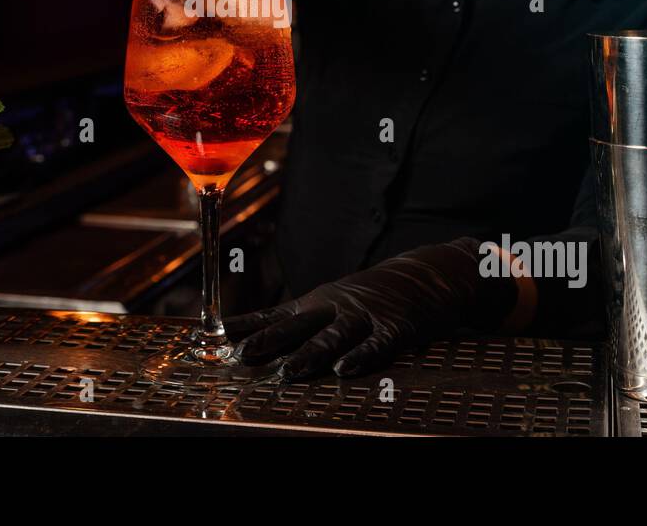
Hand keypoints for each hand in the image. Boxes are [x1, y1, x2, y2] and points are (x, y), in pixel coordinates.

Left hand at [226, 238, 516, 380]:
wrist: (427, 274)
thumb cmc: (373, 293)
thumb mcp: (332, 299)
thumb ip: (300, 320)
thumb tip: (258, 337)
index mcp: (318, 301)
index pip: (275, 314)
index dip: (247, 326)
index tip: (219, 338)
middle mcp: (336, 306)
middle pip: (297, 325)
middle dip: (269, 341)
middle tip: (244, 355)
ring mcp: (365, 316)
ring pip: (333, 337)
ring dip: (309, 355)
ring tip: (288, 371)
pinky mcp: (395, 327)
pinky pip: (376, 345)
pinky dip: (360, 358)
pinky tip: (346, 370)